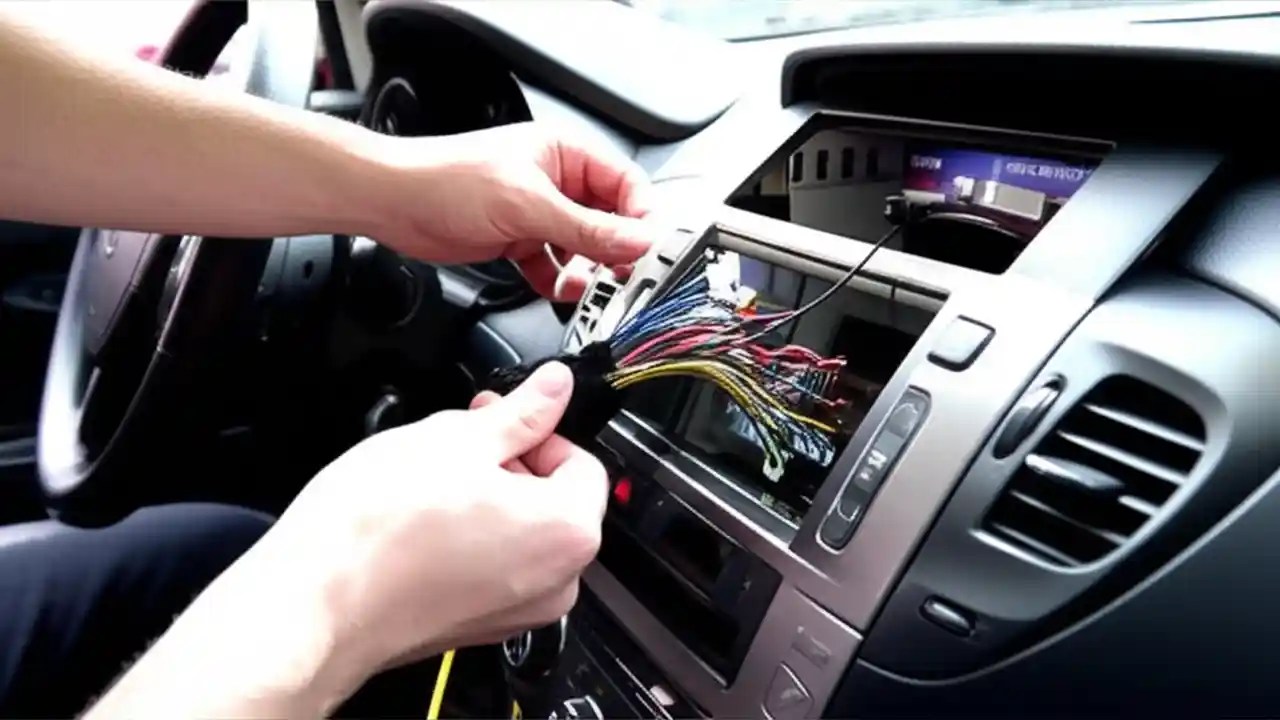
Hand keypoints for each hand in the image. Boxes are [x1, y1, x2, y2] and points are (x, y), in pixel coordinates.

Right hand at [253, 362, 606, 689]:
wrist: (316, 603)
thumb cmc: (379, 531)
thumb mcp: (456, 440)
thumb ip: (521, 412)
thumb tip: (555, 387)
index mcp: (568, 533)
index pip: (581, 461)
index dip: (535, 431)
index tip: (496, 420)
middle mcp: (555, 582)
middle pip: (552, 500)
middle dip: (509, 464)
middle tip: (457, 444)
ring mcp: (516, 611)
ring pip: (519, 533)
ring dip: (486, 499)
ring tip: (430, 483)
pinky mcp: (476, 625)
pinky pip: (491, 566)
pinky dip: (468, 538)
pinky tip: (421, 520)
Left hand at [368, 121, 654, 300]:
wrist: (394, 203)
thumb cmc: (447, 180)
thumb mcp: (528, 205)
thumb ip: (587, 229)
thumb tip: (636, 241)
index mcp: (566, 154)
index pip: (626, 185)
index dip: (642, 218)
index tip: (648, 251)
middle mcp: (557, 182)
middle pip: (609, 221)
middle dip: (615, 252)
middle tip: (620, 278)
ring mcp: (539, 213)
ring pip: (583, 249)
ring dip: (586, 272)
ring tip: (582, 287)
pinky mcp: (520, 241)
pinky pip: (554, 266)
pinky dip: (558, 282)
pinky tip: (555, 290)